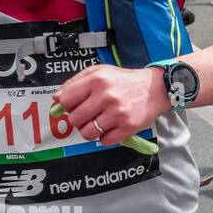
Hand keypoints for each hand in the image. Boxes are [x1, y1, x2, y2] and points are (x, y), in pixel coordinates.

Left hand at [53, 64, 168, 146]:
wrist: (156, 88)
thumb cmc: (124, 81)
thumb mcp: (100, 72)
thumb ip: (75, 82)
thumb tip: (56, 99)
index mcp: (96, 80)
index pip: (65, 100)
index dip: (67, 106)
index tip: (75, 106)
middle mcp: (106, 96)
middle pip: (74, 119)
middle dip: (79, 119)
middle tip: (90, 115)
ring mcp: (117, 113)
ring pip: (87, 133)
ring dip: (90, 131)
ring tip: (100, 123)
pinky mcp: (128, 127)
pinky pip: (105, 141)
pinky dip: (106, 138)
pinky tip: (112, 128)